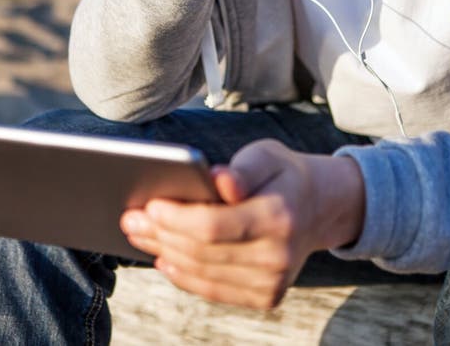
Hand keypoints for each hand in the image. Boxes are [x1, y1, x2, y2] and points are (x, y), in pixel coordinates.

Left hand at [120, 140, 364, 309]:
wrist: (318, 207)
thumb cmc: (282, 174)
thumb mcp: (267, 155)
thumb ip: (243, 168)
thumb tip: (219, 180)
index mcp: (279, 215)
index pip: (214, 225)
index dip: (176, 218)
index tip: (149, 205)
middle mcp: (279, 255)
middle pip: (202, 251)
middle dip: (160, 234)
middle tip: (131, 218)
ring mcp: (274, 281)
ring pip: (203, 273)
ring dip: (165, 253)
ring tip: (139, 234)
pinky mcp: (267, 295)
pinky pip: (214, 290)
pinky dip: (184, 276)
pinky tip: (165, 258)